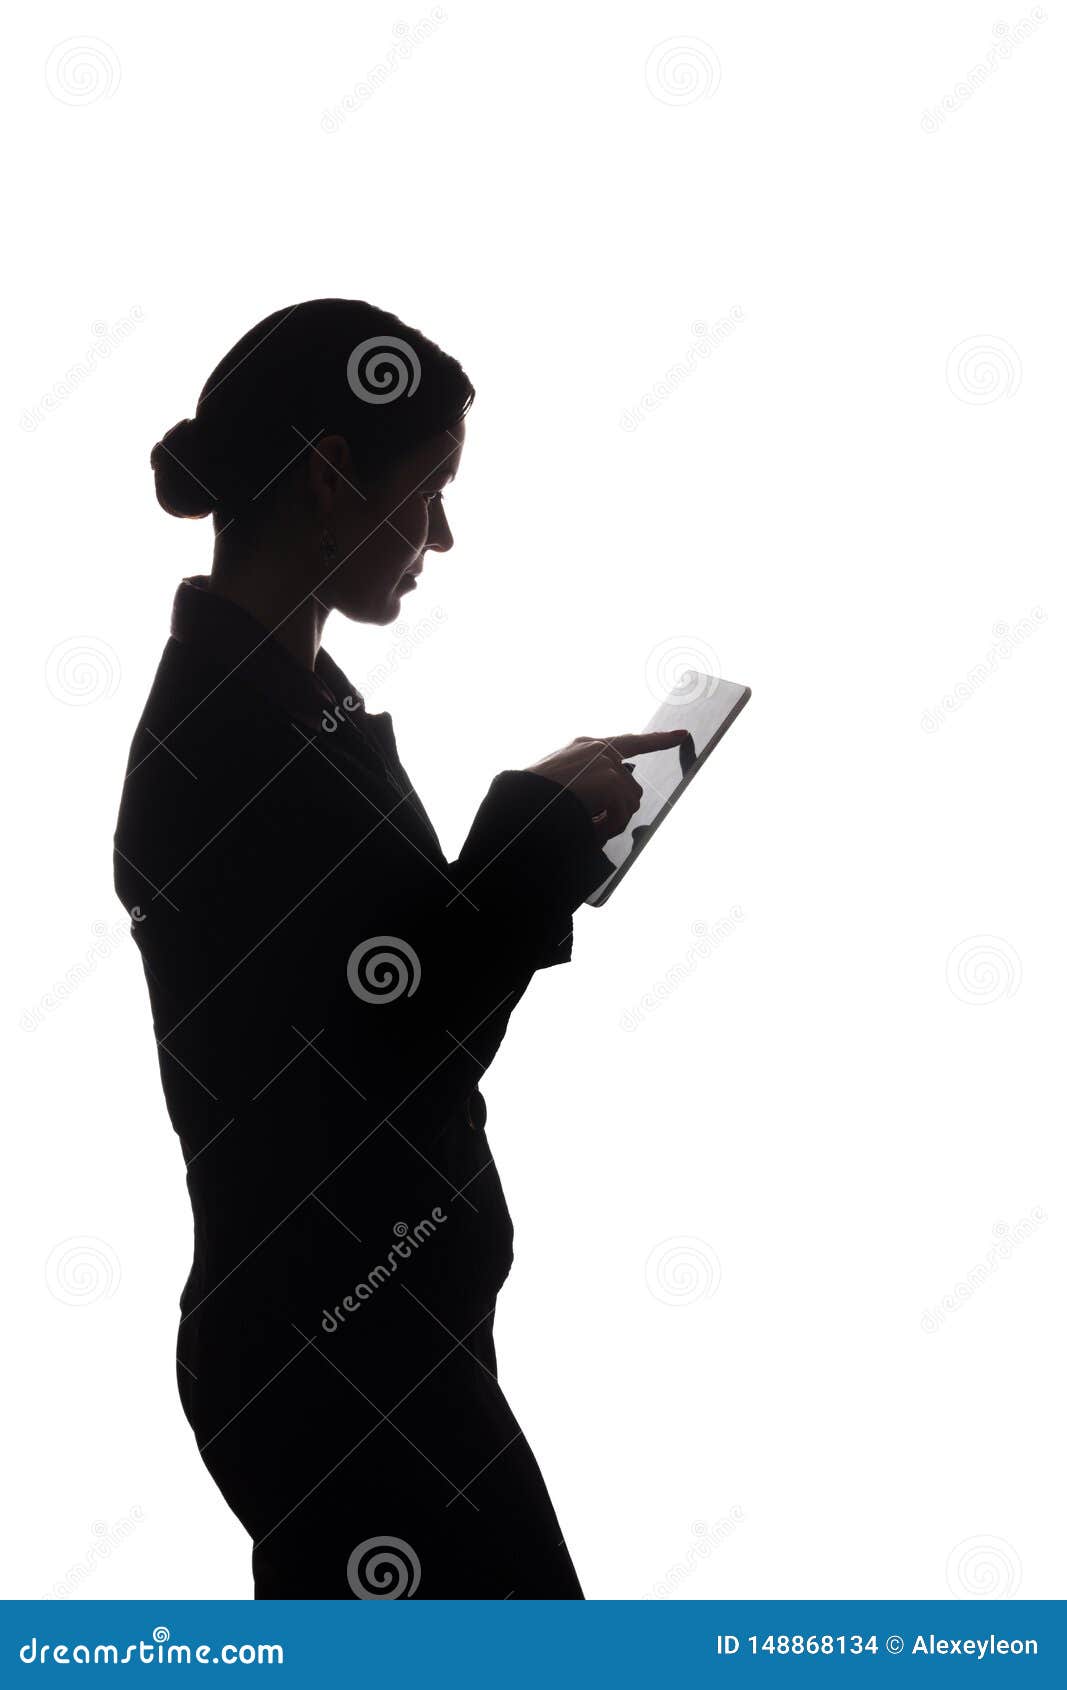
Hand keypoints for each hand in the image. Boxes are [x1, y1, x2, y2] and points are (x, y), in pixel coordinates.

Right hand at [524, 730, 691, 843]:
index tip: (682, 734)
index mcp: (584, 747)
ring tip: (585, 823)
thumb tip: (619, 805)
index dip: (658, 740)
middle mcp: (597, 749)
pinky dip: (608, 825)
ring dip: (612, 819)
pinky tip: (588, 824)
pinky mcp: (609, 779)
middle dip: (618, 809)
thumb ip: (590, 783)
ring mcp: (604, 762)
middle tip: (594, 822)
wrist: (520, 803)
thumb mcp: (562, 783)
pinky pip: (623, 813)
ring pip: (630, 802)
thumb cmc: (535, 801)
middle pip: (631, 786)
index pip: (629, 742)